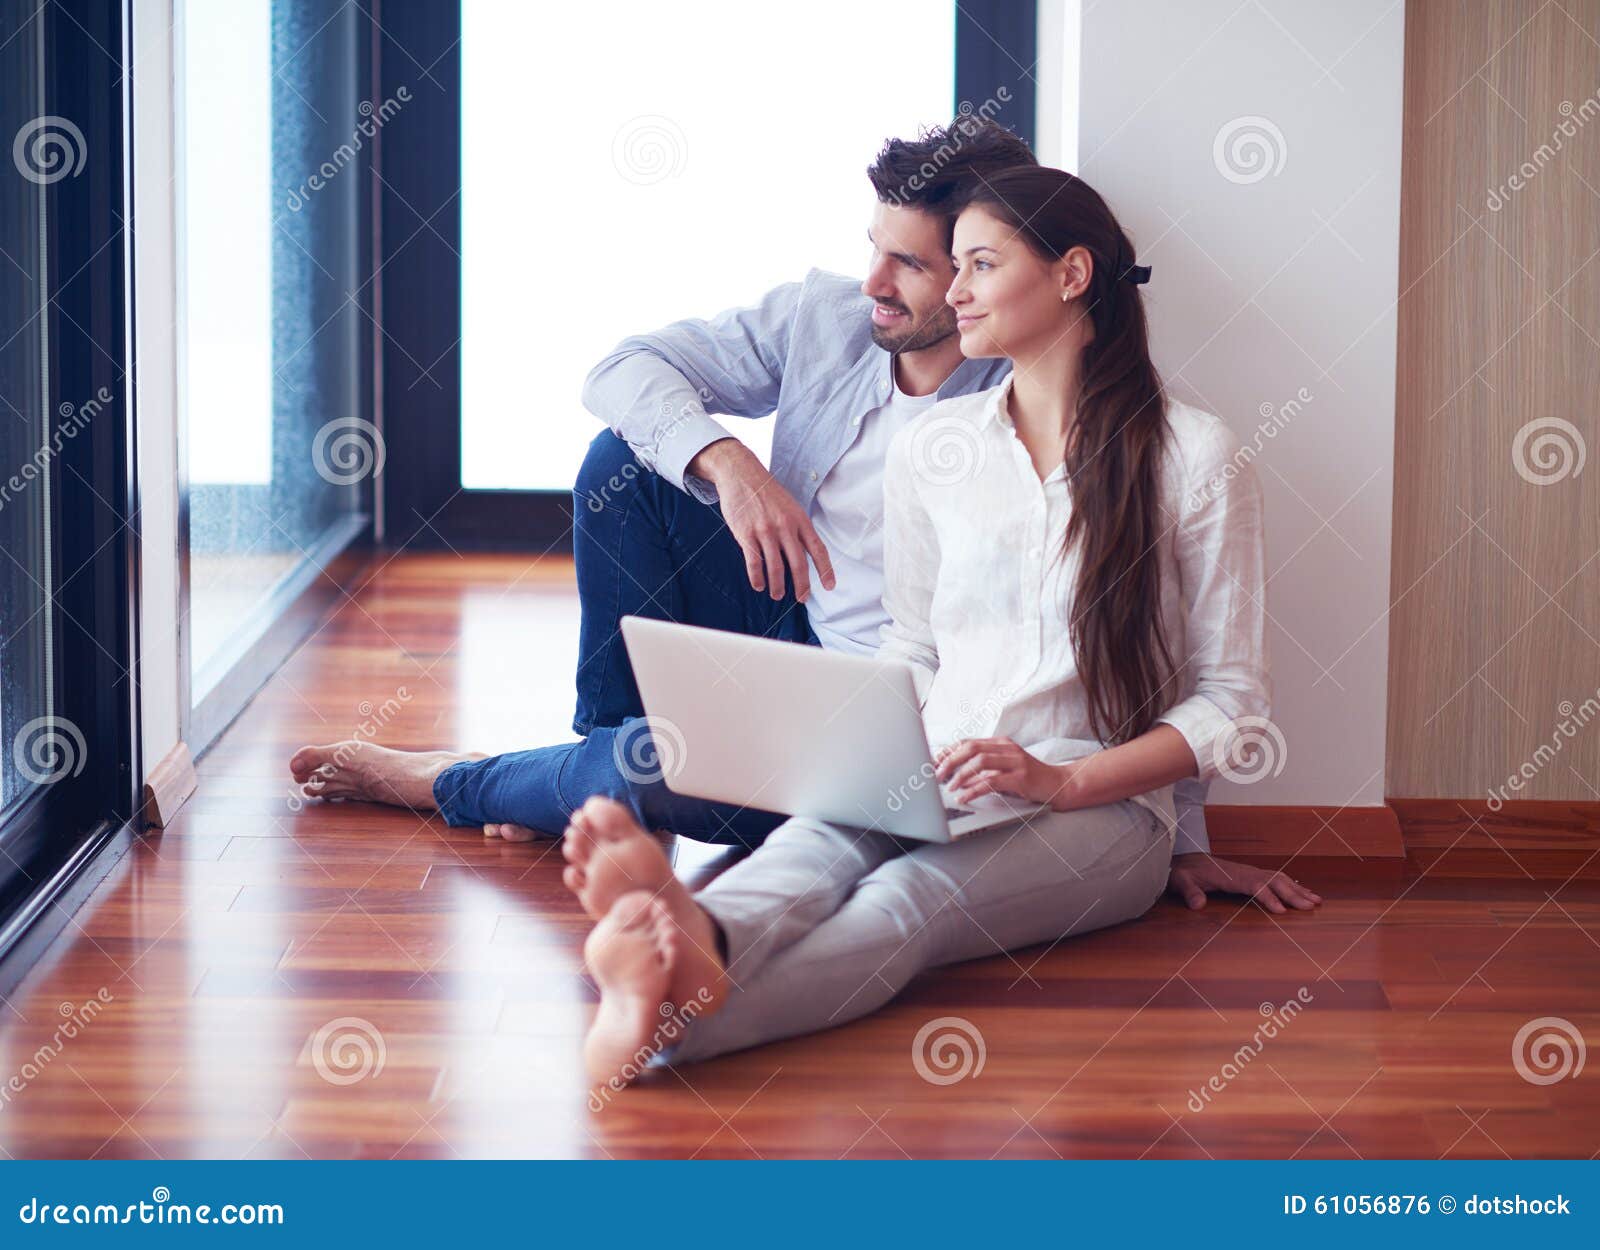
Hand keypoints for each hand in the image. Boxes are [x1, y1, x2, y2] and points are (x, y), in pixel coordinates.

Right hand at [689, 438, 834, 602]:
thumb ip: (798, 529)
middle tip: (802, 598)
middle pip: (798, 563)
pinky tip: (759, 585)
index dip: (825, 570)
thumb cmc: (767, 493)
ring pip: (775, 567)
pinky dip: (757, 578)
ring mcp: (765, 531)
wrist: (741, 474)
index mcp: (799, 519)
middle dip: (802, 585)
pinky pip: (754, 563)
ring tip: (777, 595)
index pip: (818, 549)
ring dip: (777, 586)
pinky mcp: (746, 534)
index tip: (830, 586)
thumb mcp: (790, 506)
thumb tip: (805, 555)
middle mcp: (785, 526)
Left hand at [933, 737, 1071, 808]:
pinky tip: (965, 797)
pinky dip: (974, 790)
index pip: (969, 742)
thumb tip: (956, 771)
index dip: (949, 751)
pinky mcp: (1021, 777)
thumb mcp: (1006, 767)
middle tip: (938, 774)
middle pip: (971, 748)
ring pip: (980, 762)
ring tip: (950, 787)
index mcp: (1001, 743)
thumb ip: (986, 766)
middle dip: (951, 761)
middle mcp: (1007, 748)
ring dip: (961, 775)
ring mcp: (1015, 761)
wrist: (1059, 784)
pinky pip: (991, 781)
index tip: (934, 762)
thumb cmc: (1030, 778)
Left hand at [1166, 853, 1321, 913]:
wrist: (1183, 861)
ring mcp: (1248, 872)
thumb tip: (1196, 905)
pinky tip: (1302, 892)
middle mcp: (1244, 872)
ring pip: (1278, 878)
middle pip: (1272, 880)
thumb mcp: (1180, 881)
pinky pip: (1274, 878)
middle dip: (1292, 894)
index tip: (1281, 911)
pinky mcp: (1250, 874)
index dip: (1268, 897)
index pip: (1254, 885)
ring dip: (1297, 889)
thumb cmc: (1182, 873)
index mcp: (1230, 875)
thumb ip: (1188, 892)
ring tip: (1317, 901)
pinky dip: (1291, 885)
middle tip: (1311, 907)